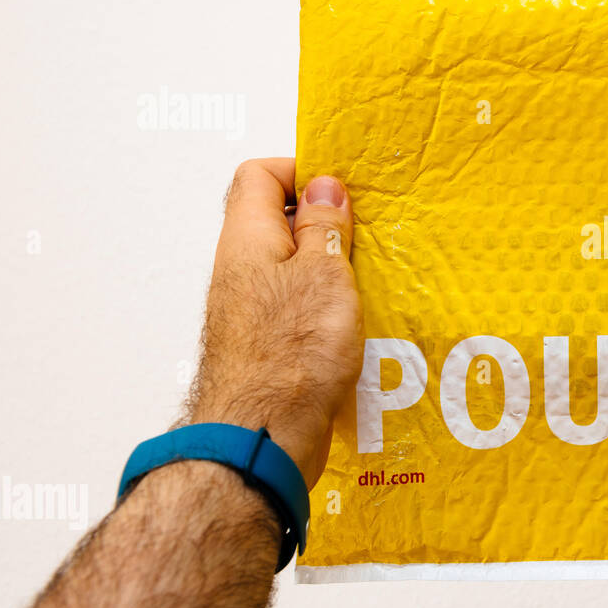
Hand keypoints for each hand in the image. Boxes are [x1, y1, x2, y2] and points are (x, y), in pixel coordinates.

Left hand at [185, 158, 362, 487]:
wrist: (262, 435)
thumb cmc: (291, 355)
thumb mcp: (324, 274)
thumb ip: (324, 226)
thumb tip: (323, 186)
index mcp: (248, 239)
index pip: (258, 176)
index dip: (300, 171)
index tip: (342, 190)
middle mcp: (241, 269)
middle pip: (276, 221)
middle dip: (324, 222)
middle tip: (364, 235)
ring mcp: (250, 309)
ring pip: (290, 267)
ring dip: (329, 268)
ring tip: (367, 280)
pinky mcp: (266, 345)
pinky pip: (296, 307)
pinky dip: (325, 306)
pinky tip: (355, 323)